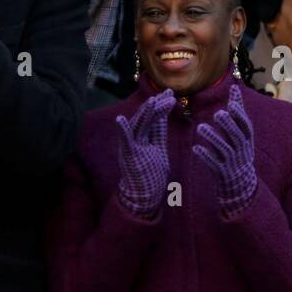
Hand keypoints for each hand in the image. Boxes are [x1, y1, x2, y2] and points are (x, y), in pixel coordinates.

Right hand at [116, 88, 175, 216]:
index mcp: (145, 138)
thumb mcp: (159, 150)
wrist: (143, 197)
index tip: (171, 94)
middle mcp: (137, 140)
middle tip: (169, 94)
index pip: (154, 118)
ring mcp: (132, 147)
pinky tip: (120, 118)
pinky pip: (125, 142)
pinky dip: (122, 130)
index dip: (161, 105)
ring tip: (152, 100)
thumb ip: (159, 134)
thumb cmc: (151, 175)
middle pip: (146, 118)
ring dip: (145, 113)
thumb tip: (163, 116)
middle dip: (157, 106)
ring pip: (137, 126)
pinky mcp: (129, 157)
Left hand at [194, 84, 257, 216]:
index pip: (246, 126)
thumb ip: (237, 111)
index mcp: (247, 140)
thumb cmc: (239, 151)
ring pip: (224, 150)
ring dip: (213, 138)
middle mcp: (242, 151)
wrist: (241, 185)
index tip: (231, 104)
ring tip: (200, 128)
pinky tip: (195, 149)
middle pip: (237, 137)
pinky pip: (214, 164)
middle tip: (217, 114)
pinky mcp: (223, 173)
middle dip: (228, 125)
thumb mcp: (241, 132)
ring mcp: (233, 163)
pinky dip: (206, 157)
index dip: (240, 115)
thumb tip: (234, 87)